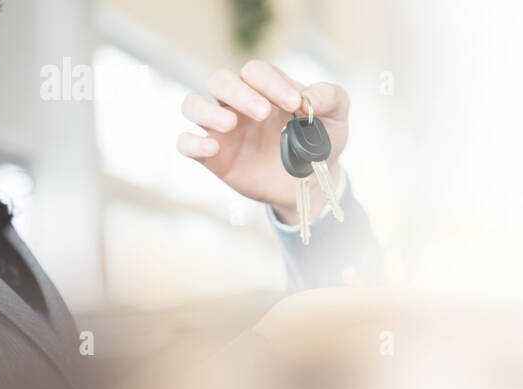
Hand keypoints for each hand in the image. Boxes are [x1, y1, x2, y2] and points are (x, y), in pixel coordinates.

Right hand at [177, 60, 348, 224]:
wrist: (313, 183)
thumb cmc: (320, 142)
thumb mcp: (336, 118)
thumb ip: (330, 98)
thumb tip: (309, 97)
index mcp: (266, 88)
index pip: (256, 71)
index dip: (271, 83)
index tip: (294, 104)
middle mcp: (238, 102)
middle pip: (219, 80)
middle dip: (239, 92)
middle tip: (263, 113)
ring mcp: (222, 128)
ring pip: (192, 104)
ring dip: (207, 110)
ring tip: (231, 124)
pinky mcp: (213, 156)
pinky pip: (186, 143)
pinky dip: (192, 142)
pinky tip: (213, 147)